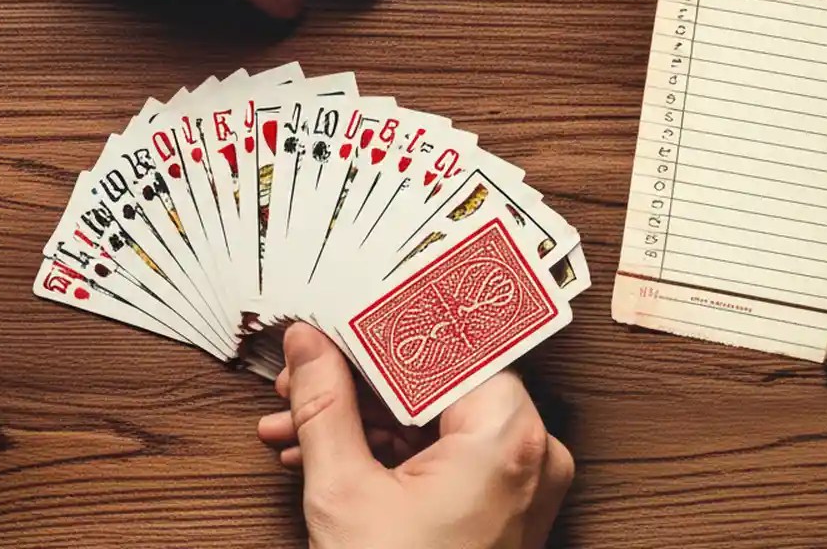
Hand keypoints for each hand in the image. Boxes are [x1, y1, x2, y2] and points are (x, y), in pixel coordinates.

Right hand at [257, 323, 573, 548]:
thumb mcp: (343, 492)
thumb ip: (323, 402)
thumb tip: (309, 343)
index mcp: (506, 434)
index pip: (441, 343)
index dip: (374, 330)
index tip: (331, 321)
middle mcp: (531, 451)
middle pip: (436, 380)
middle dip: (357, 380)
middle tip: (301, 377)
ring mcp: (523, 481)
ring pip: (435, 418)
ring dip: (362, 417)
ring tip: (296, 424)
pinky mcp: (506, 504)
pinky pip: (446, 454)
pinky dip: (389, 451)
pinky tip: (328, 452)